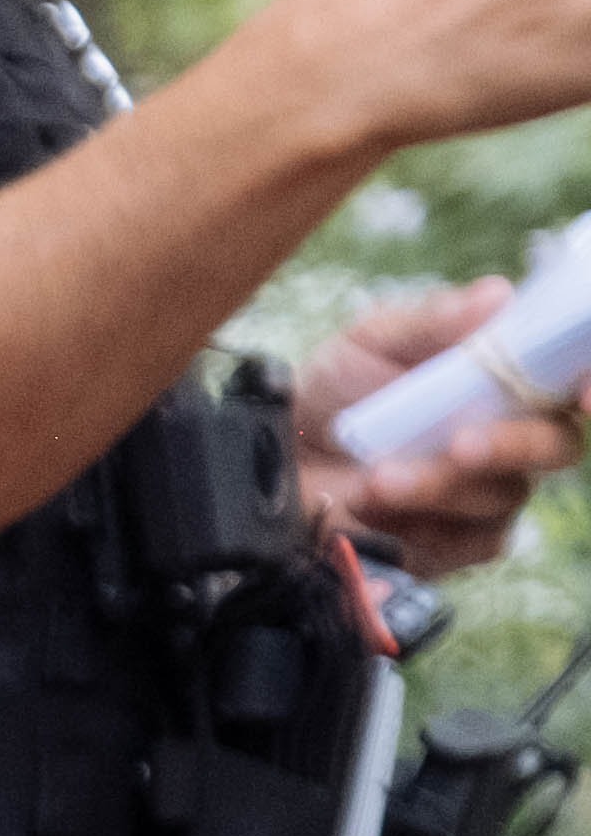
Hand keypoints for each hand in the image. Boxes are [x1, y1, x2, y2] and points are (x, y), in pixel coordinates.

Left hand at [302, 276, 580, 571]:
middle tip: (460, 444)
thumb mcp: (371, 340)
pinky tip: (374, 509)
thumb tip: (496, 294)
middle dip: (512, 444)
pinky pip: (473, 540)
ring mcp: (492, 491)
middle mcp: (518, 434)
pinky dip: (424, 525)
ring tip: (376, 476)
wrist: (276, 458)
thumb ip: (432, 322)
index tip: (586, 392)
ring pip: (502, 494)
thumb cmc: (336, 389)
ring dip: (440, 484)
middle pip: (558, 445)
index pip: (576, 378)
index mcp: (512, 377)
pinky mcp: (461, 542)